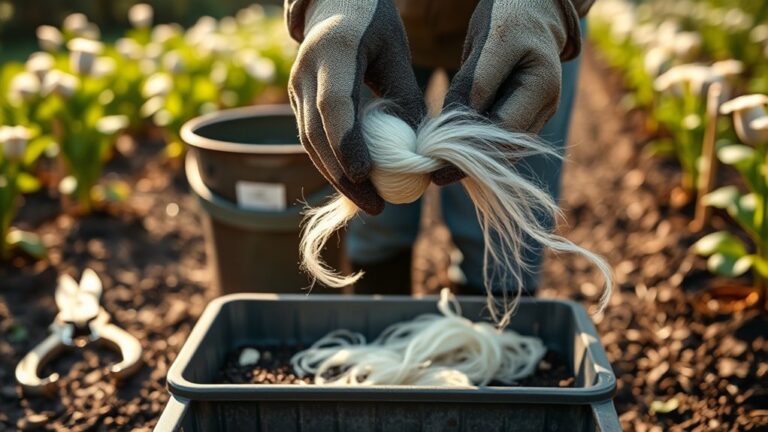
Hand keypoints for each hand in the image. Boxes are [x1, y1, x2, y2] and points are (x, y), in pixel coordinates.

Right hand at [286, 0, 425, 213]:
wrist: (332, 1)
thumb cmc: (373, 22)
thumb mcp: (396, 52)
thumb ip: (405, 96)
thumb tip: (417, 149)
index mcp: (333, 51)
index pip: (334, 105)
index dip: (346, 142)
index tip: (364, 175)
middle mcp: (306, 70)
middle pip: (317, 133)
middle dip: (343, 176)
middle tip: (374, 206)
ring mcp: (296, 85)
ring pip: (310, 141)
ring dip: (336, 177)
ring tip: (367, 203)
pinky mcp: (297, 98)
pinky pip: (311, 137)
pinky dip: (331, 163)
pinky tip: (354, 183)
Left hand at [431, 0, 580, 185]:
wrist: (533, 8)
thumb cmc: (509, 16)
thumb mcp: (491, 42)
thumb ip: (475, 83)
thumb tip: (453, 125)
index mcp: (541, 85)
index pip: (501, 129)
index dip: (469, 150)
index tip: (436, 163)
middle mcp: (546, 104)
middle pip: (505, 147)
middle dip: (470, 163)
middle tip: (436, 175)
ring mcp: (540, 112)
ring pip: (505, 148)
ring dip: (475, 161)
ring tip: (441, 169)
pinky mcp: (528, 115)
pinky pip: (502, 139)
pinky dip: (480, 149)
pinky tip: (454, 156)